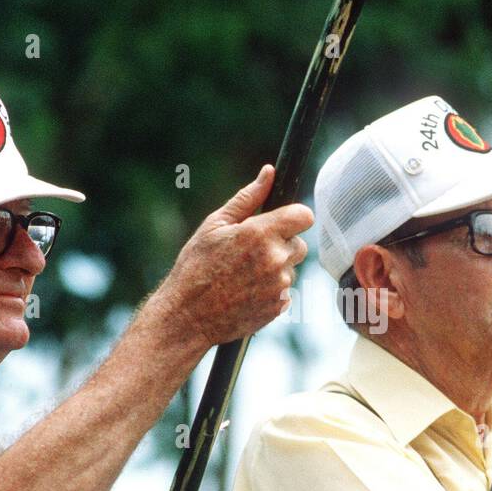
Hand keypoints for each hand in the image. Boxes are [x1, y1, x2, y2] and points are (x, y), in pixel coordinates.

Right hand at [157, 165, 313, 346]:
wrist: (187, 316)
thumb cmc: (195, 267)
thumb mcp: (215, 225)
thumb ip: (247, 198)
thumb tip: (268, 173)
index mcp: (261, 234)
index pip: (304, 216)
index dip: (295, 217)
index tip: (282, 222)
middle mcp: (275, 259)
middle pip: (300, 244)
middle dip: (282, 244)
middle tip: (251, 252)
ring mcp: (279, 285)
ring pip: (291, 269)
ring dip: (275, 269)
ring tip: (243, 275)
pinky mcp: (279, 307)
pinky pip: (285, 291)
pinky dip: (271, 290)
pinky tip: (246, 292)